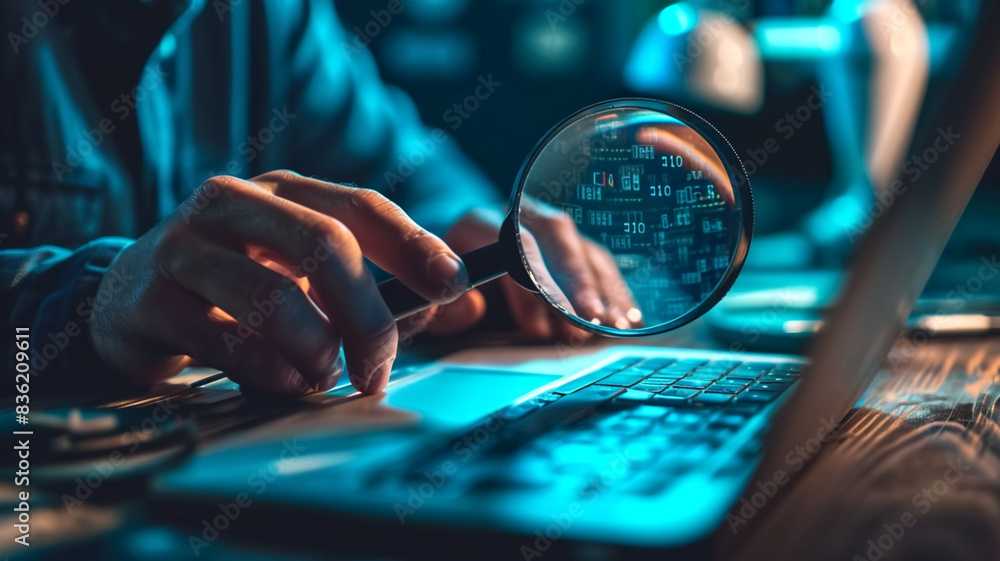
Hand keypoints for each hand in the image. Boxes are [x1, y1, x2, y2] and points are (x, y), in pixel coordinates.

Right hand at [90, 171, 468, 395]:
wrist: (130, 300)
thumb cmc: (237, 284)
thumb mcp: (302, 273)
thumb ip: (372, 286)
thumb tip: (449, 305)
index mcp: (282, 191)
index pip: (361, 207)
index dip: (412, 245)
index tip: (453, 284)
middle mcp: (231, 204)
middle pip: (325, 247)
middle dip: (367, 318)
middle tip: (377, 367)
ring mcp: (184, 247)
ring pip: (276, 297)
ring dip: (315, 351)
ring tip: (320, 375)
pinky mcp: (149, 299)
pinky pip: (229, 342)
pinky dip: (269, 372)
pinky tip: (279, 380)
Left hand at [416, 208, 639, 341]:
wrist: (450, 268)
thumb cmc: (441, 293)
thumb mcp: (427, 305)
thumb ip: (441, 309)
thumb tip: (471, 304)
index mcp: (476, 225)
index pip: (512, 241)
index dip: (533, 278)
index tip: (546, 319)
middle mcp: (517, 217)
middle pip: (555, 234)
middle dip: (576, 280)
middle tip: (587, 321)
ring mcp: (547, 231)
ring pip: (584, 246)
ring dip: (602, 288)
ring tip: (610, 326)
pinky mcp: (570, 249)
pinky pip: (600, 262)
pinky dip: (615, 291)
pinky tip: (628, 318)